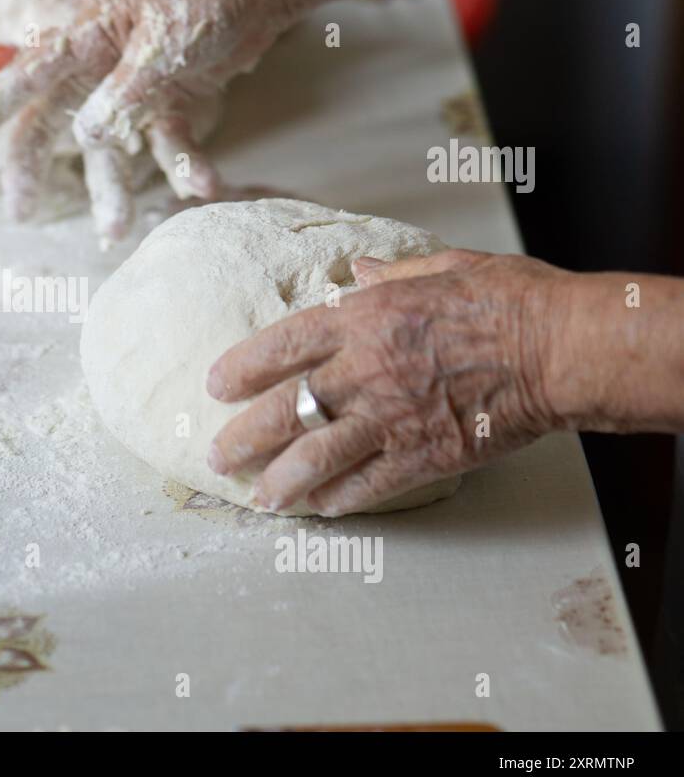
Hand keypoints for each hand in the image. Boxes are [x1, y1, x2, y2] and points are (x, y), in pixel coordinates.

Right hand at [0, 0, 296, 242]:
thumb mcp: (162, 39)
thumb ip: (124, 90)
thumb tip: (84, 137)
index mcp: (84, 33)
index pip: (27, 74)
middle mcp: (99, 65)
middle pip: (51, 122)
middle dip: (33, 168)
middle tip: (20, 211)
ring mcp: (133, 89)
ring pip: (109, 149)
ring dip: (113, 190)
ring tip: (116, 233)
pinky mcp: (170, 104)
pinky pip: (168, 146)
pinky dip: (185, 168)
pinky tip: (205, 186)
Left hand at [204, 250, 568, 515]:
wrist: (561, 346)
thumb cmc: (510, 299)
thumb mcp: (444, 267)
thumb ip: (392, 274)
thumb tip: (357, 271)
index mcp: (365, 318)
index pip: (282, 344)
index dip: (241, 366)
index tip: (215, 385)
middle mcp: (366, 368)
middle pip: (284, 408)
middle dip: (242, 437)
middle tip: (218, 456)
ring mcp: (391, 415)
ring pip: (314, 455)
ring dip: (279, 480)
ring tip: (257, 497)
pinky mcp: (424, 455)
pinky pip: (367, 484)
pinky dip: (338, 499)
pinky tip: (318, 509)